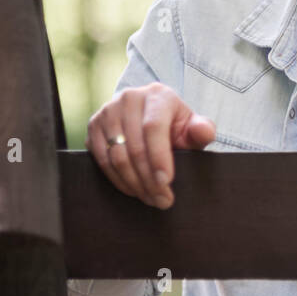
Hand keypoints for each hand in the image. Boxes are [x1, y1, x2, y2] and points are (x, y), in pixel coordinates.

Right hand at [85, 82, 215, 208]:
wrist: (150, 118)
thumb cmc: (175, 126)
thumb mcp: (192, 127)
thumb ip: (202, 130)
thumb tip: (203, 132)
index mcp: (157, 95)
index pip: (153, 127)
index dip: (159, 157)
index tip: (166, 182)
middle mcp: (129, 98)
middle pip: (134, 146)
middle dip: (149, 179)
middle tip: (162, 201)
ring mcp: (107, 111)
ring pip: (117, 156)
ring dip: (134, 183)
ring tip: (151, 199)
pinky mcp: (93, 126)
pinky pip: (102, 160)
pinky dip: (118, 180)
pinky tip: (133, 190)